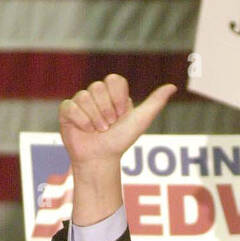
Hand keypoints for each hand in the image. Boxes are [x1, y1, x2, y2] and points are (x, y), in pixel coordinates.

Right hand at [60, 74, 176, 227]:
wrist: (101, 160)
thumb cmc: (121, 141)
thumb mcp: (140, 121)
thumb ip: (155, 103)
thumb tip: (173, 86)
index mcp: (113, 93)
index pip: (114, 80)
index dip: (118, 99)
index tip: (121, 115)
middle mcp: (97, 94)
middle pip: (98, 87)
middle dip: (106, 111)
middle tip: (108, 126)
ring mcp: (81, 101)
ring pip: (84, 97)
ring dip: (94, 119)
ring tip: (97, 131)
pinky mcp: (67, 110)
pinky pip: (71, 106)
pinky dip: (80, 122)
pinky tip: (84, 131)